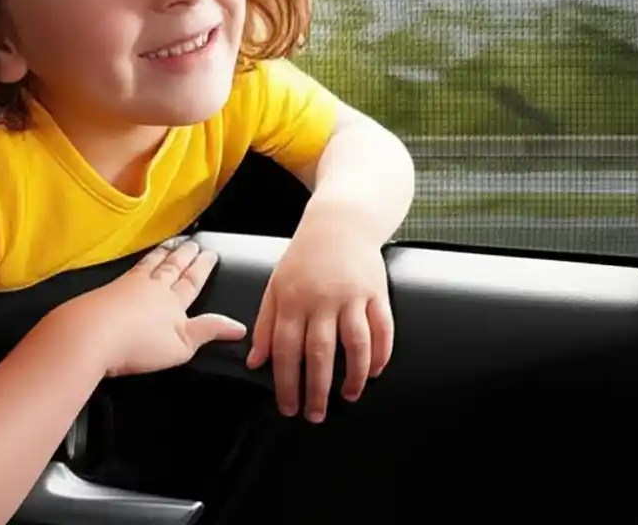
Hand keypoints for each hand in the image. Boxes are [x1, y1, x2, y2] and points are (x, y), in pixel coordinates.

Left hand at [72, 237, 245, 377]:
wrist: (90, 334)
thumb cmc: (137, 343)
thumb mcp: (182, 345)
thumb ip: (209, 332)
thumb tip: (237, 327)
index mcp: (173, 301)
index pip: (193, 280)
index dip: (203, 268)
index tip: (210, 254)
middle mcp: (151, 288)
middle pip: (172, 267)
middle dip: (185, 255)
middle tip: (193, 243)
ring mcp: (127, 286)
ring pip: (150, 264)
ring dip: (162, 254)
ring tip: (169, 245)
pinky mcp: (106, 291)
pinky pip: (130, 271)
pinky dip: (138, 264)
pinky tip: (136, 266)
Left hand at [246, 223, 393, 422]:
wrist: (339, 223)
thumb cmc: (303, 258)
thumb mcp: (275, 286)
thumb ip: (264, 324)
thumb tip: (255, 362)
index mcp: (292, 299)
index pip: (286, 349)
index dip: (286, 383)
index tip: (288, 407)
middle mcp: (321, 299)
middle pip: (319, 352)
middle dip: (317, 389)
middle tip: (316, 415)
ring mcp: (352, 295)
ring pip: (355, 343)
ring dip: (353, 375)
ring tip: (348, 396)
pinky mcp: (376, 292)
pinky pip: (382, 328)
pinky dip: (381, 353)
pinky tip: (374, 371)